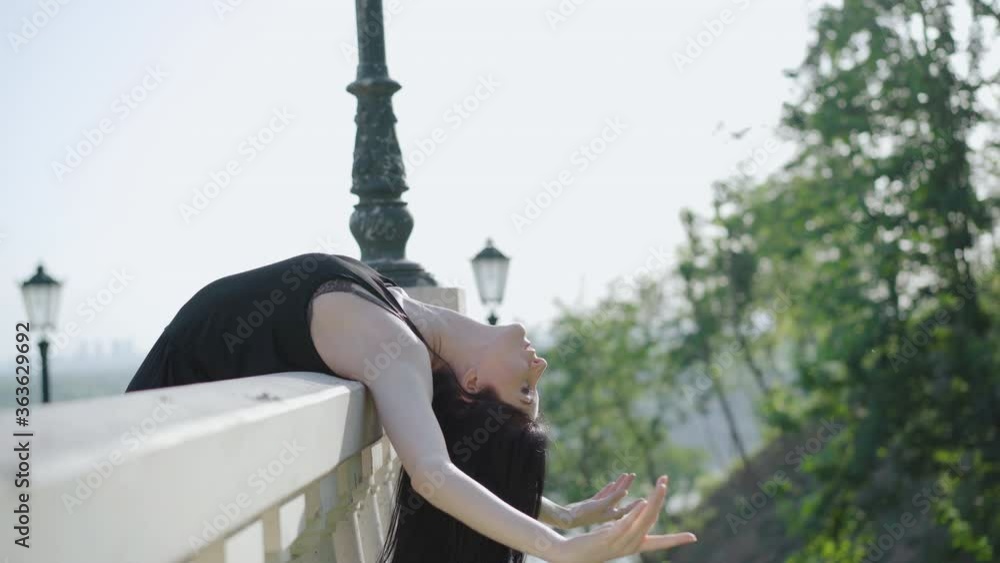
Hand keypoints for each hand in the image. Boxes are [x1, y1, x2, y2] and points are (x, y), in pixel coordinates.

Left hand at [550, 476, 696, 562]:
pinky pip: (626, 524)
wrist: (573, 555)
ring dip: (652, 501)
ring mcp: (621, 543)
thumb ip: (630, 524)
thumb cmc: (595, 543)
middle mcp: (632, 546)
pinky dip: (636, 513)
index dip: (677, 540)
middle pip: (652, 520)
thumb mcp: (616, 532)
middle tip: (665, 480)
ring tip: (660, 485)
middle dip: (659, 499)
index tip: (693, 537)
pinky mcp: (609, 538)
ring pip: (643, 520)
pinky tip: (642, 502)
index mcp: (635, 546)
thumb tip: (641, 512)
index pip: (661, 543)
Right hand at [565, 473, 641, 527]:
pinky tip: (612, 483)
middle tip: (633, 474)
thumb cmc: (582, 514)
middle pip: (620, 497)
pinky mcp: (591, 504)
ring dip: (618, 484)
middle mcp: (607, 511)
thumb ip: (612, 498)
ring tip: (625, 474)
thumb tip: (625, 492)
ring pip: (612, 494)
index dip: (635, 504)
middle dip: (626, 486)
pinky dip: (608, 489)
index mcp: (611, 514)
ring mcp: (599, 507)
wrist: (566, 517)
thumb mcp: (599, 505)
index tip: (644, 499)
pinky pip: (603, 494)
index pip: (627, 509)